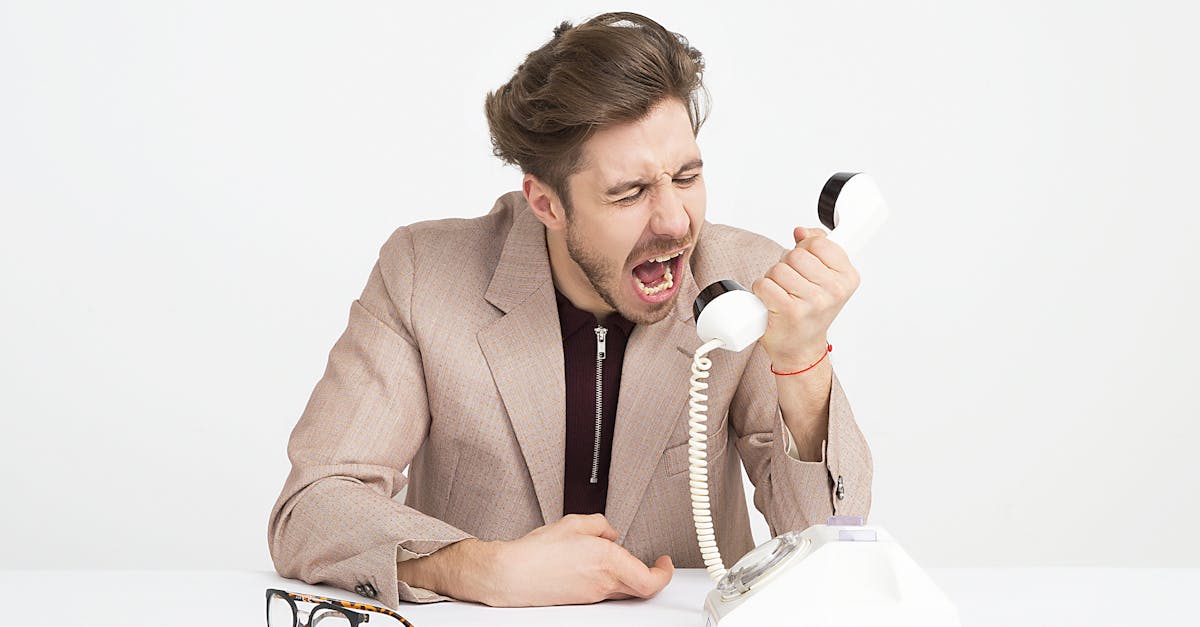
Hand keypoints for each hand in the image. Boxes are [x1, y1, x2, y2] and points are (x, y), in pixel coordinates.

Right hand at [485, 513, 673, 605]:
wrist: (513, 574)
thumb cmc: (537, 552)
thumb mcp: (574, 523)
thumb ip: (601, 525)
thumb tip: (610, 533)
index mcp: (608, 561)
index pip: (650, 579)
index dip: (664, 573)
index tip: (665, 562)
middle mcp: (604, 583)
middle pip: (642, 589)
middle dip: (652, 575)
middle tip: (654, 564)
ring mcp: (593, 595)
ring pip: (625, 590)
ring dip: (630, 576)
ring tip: (620, 559)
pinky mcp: (582, 600)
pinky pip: (607, 591)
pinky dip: (610, 579)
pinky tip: (597, 566)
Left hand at [752, 227, 859, 370]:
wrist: (801, 348)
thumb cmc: (811, 312)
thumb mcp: (824, 278)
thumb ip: (817, 247)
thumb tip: (801, 231)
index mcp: (847, 277)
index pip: (818, 242)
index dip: (805, 249)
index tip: (807, 264)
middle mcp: (834, 290)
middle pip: (795, 255)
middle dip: (786, 265)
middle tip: (791, 284)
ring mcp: (813, 301)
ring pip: (778, 269)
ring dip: (772, 279)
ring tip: (782, 294)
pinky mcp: (790, 311)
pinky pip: (764, 284)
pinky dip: (761, 291)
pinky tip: (771, 302)